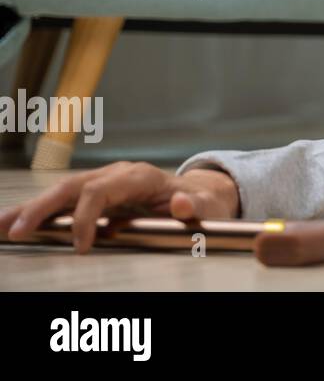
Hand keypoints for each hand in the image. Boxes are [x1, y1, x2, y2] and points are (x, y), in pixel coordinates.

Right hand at [0, 161, 240, 252]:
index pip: (101, 190)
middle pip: (72, 186)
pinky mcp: (95, 193)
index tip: (81, 246)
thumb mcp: (206, 206)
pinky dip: (36, 210)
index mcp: (140, 176)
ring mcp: (104, 181)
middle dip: (43, 208)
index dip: (86, 216)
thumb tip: (181, 202)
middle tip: (19, 231)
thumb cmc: (201, 204)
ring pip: (60, 191)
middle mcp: (117, 174)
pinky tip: (11, 222)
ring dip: (29, 208)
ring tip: (2, 226)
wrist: (201, 194)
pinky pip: (62, 201)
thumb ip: (194, 206)